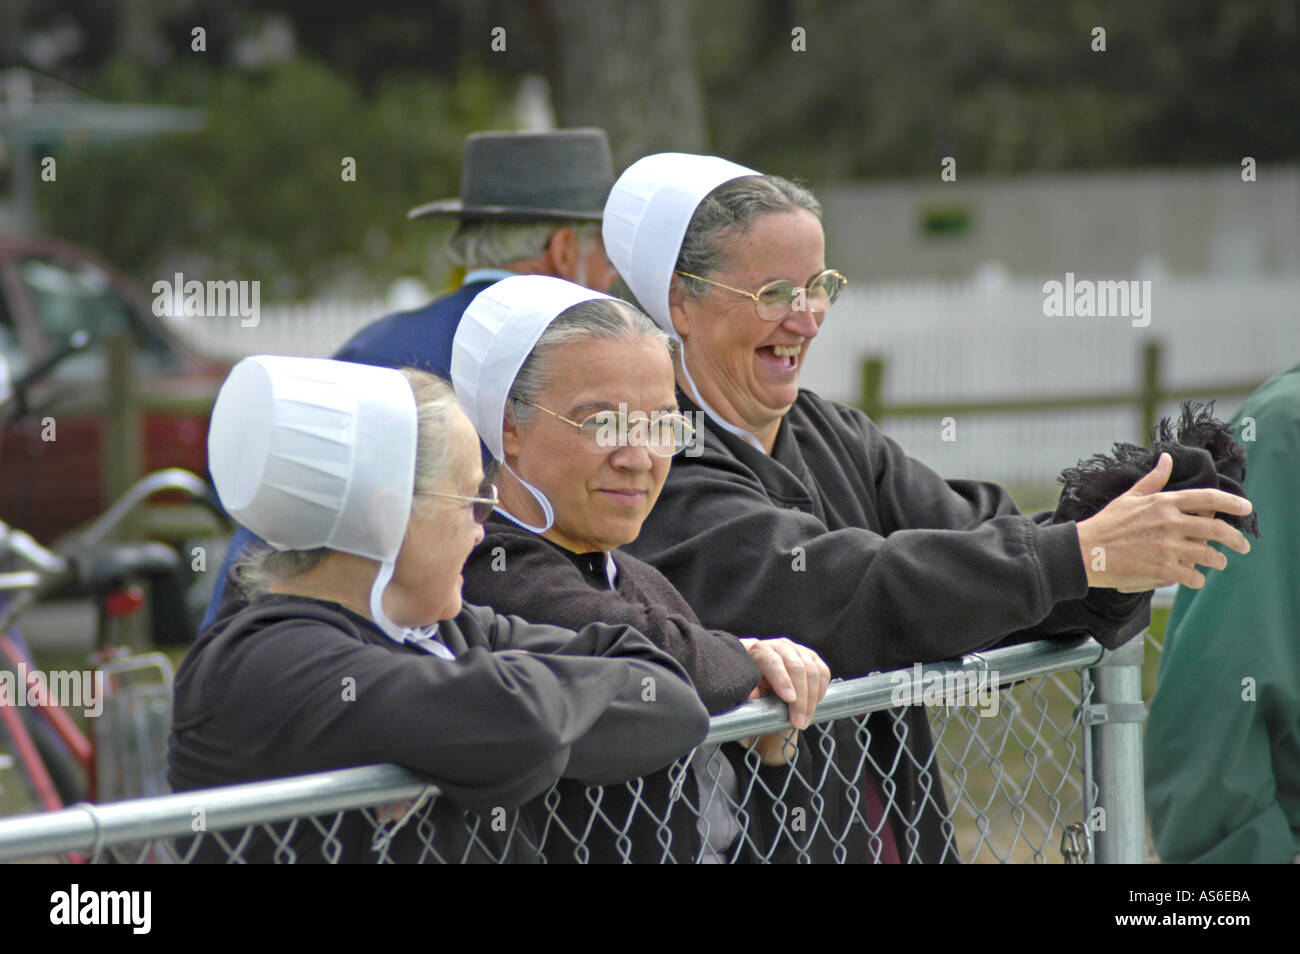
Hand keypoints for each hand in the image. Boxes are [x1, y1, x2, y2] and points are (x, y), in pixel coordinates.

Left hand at [738, 637, 830, 765]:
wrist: (761, 680)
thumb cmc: (751, 687)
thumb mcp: (744, 692)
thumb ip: (747, 695)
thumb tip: (753, 701)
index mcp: (759, 651)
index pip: (772, 661)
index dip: (782, 680)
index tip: (789, 699)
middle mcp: (779, 646)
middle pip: (796, 668)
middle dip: (800, 698)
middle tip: (799, 722)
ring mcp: (798, 650)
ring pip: (813, 671)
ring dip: (812, 699)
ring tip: (805, 720)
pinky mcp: (812, 657)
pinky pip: (823, 673)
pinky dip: (821, 690)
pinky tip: (813, 706)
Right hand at [1075, 453, 1251, 592]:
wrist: (1084, 551)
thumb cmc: (1105, 523)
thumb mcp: (1129, 497)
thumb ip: (1153, 480)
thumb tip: (1166, 458)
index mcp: (1163, 502)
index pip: (1208, 499)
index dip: (1233, 502)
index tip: (1247, 508)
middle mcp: (1169, 523)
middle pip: (1216, 530)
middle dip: (1236, 539)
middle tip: (1242, 546)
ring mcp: (1166, 547)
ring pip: (1208, 555)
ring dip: (1218, 561)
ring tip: (1219, 563)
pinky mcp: (1161, 569)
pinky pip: (1192, 576)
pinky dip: (1197, 579)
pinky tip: (1195, 579)